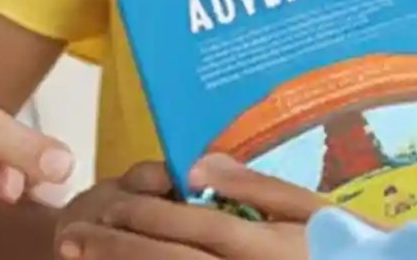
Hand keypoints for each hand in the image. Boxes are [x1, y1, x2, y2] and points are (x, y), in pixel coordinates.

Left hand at [56, 155, 327, 259]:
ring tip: (79, 257)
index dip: (146, 215)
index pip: (194, 226)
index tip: (110, 205)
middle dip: (117, 249)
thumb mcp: (312, 211)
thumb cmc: (344, 248)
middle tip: (73, 238)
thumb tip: (196, 166)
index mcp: (269, 247)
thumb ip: (254, 187)